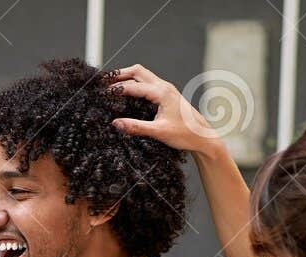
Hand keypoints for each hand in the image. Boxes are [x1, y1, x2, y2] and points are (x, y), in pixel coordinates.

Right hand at [108, 64, 224, 155]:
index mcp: (162, 93)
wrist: (202, 136)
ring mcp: (166, 88)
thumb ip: (136, 127)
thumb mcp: (158, 132)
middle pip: (138, 71)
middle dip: (120, 74)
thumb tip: (116, 123)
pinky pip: (147, 82)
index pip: (134, 86)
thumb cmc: (185, 134)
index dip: (117, 88)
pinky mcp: (166, 94)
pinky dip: (134, 82)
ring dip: (127, 76)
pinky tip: (127, 90)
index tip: (103, 93)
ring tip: (111, 83)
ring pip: (143, 74)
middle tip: (103, 81)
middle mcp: (164, 86)